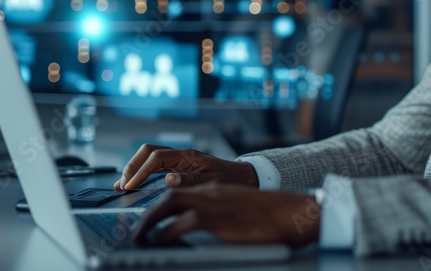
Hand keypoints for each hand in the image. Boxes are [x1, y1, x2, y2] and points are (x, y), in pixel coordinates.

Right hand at [113, 144, 258, 191]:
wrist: (243, 177)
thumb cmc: (230, 179)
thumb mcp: (211, 182)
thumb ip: (190, 181)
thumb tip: (168, 179)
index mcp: (188, 156)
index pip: (157, 158)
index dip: (141, 171)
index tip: (130, 185)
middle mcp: (181, 155)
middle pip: (148, 152)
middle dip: (132, 166)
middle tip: (122, 184)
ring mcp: (179, 160)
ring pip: (149, 157)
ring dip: (135, 169)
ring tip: (122, 185)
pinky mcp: (179, 167)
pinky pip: (156, 166)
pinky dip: (143, 173)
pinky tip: (135, 184)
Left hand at [133, 182, 320, 247]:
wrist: (292, 214)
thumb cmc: (273, 218)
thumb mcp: (241, 212)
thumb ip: (221, 216)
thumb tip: (206, 231)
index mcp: (218, 190)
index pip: (181, 191)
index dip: (161, 205)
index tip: (149, 220)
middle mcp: (213, 192)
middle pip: (170, 194)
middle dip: (149, 211)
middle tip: (138, 229)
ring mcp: (215, 204)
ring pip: (170, 204)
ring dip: (150, 220)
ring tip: (141, 236)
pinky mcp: (219, 219)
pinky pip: (183, 222)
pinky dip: (166, 231)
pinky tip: (159, 240)